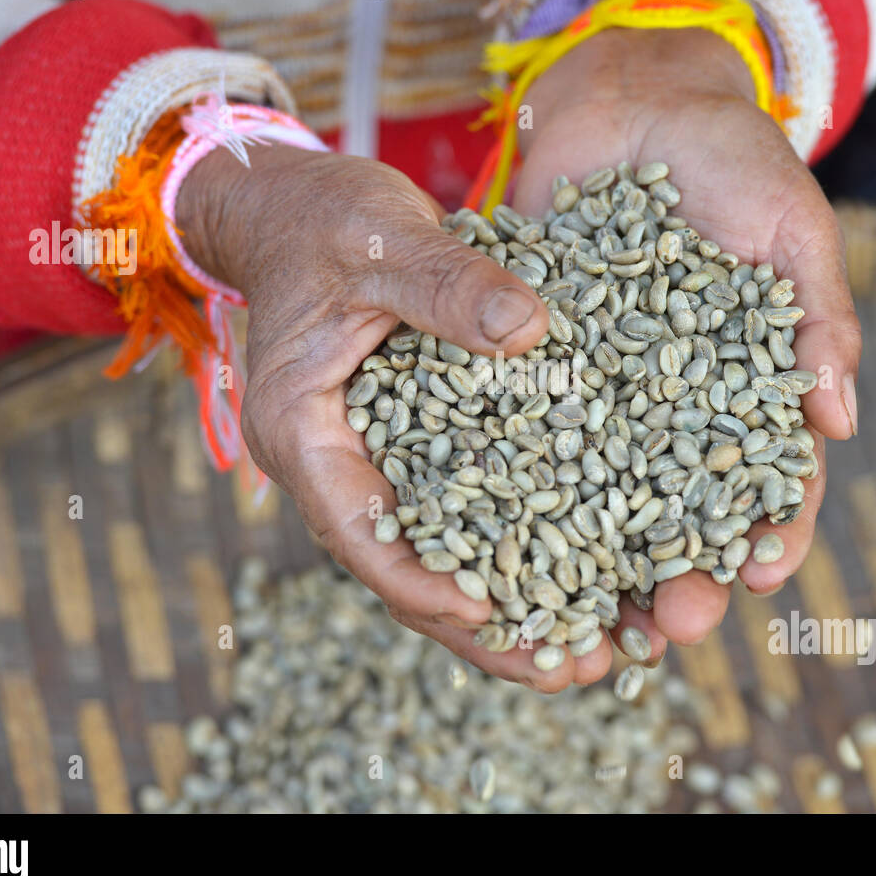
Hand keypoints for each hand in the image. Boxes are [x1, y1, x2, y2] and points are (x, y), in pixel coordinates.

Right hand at [176, 145, 625, 690]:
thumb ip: (449, 284)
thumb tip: (530, 330)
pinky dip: (508, 544)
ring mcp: (369, 458)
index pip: (356, 527)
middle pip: (401, 569)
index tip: (490, 611)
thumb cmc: (322, 218)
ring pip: (434, 552)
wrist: (290, 206)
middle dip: (479, 627)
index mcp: (302, 428)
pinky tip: (577, 569)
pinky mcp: (408, 442)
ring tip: (585, 651)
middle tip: (566, 669)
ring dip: (503, 604)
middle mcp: (332, 462)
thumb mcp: (383, 240)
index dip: (419, 578)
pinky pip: (457, 508)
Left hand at [517, 27, 861, 643]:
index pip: (771, 481)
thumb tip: (841, 421)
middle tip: (671, 624)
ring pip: (605, 494)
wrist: (638, 96)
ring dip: (601, 560)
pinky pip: (529, 430)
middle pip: (683, 512)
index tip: (758, 573)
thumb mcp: (794, 231)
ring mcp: (607, 392)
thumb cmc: (735, 160)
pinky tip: (502, 537)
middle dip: (682, 574)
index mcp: (750, 389)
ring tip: (588, 614)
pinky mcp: (540, 365)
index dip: (770, 531)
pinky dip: (519, 486)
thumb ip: (818, 321)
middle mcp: (676, 406)